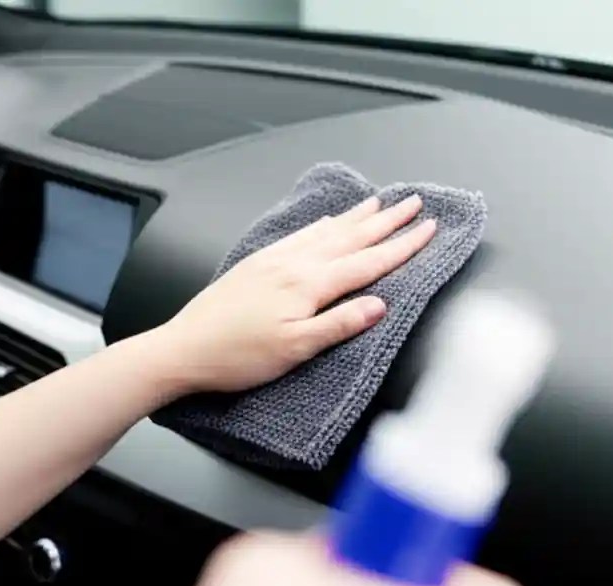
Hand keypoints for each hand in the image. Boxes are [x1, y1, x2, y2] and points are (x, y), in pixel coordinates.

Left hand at [145, 195, 435, 393]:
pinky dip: (322, 224)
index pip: (368, 261)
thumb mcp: (295, 350)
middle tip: (415, 202)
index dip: (403, 245)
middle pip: (351, 237)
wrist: (183, 349)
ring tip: (379, 202)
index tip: (429, 228)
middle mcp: (293, 264)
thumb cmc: (236, 357)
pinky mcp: (258, 264)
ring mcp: (274, 260)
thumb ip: (339, 325)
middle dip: (387, 220)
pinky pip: (300, 235)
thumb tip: (380, 305)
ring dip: (357, 216)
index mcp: (308, 285)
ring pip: (327, 231)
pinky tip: (327, 221)